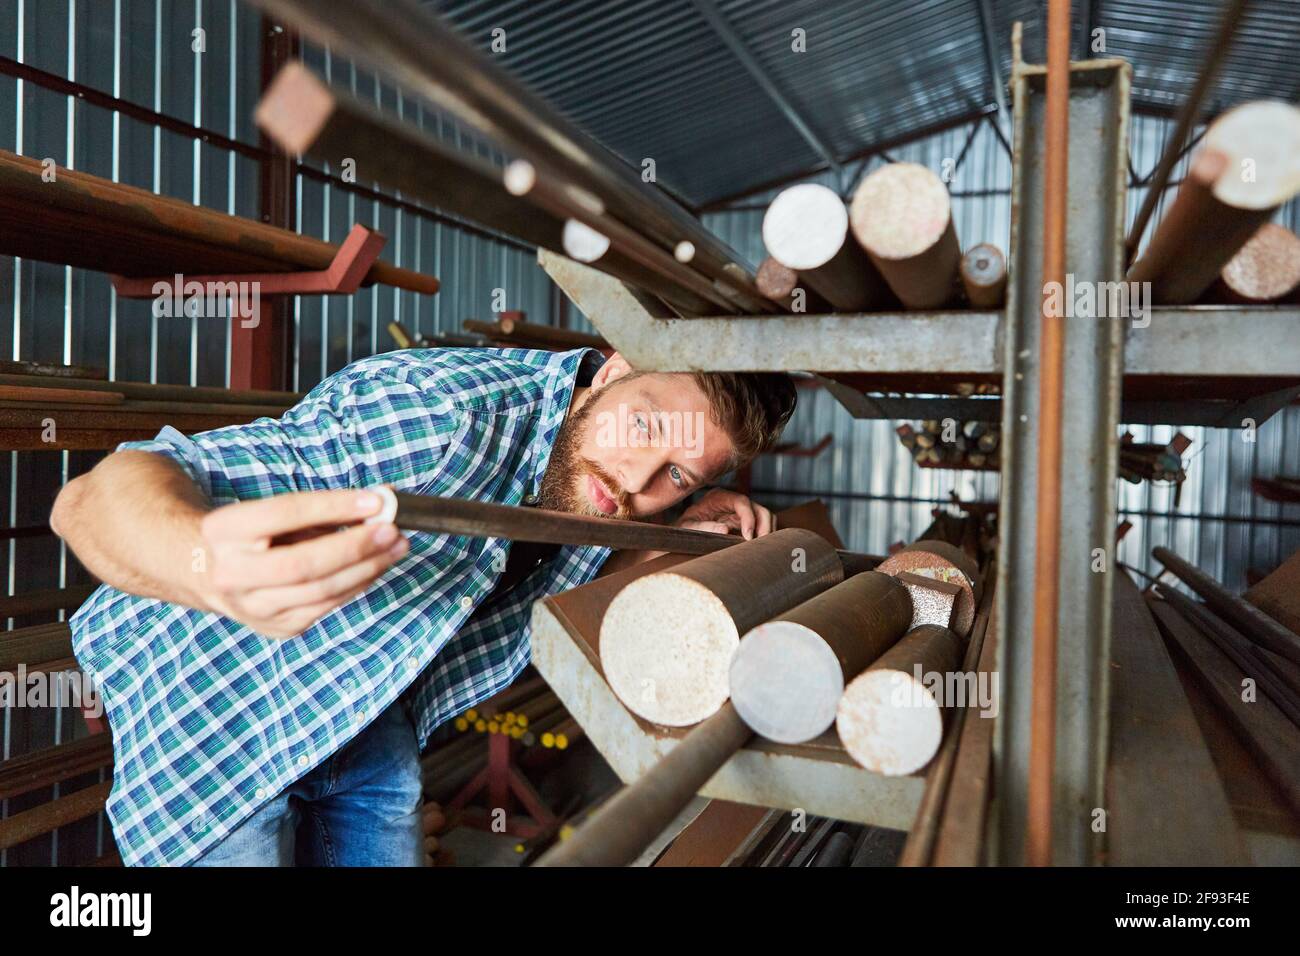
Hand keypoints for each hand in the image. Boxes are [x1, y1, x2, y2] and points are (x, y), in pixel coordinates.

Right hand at [197, 489, 407, 637]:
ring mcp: (252, 607)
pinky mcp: (277, 627)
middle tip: (391, 530)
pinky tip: (376, 567)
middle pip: (303, 563)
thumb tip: (384, 497)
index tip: (375, 500)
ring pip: (320, 591)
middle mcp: (231, 573)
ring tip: (396, 547)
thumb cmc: (254, 535)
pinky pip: (327, 606)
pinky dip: (357, 584)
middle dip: (355, 547)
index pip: (285, 513)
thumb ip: (326, 506)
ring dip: (368, 568)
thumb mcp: (276, 512)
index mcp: (224, 531)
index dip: (333, 506)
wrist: (207, 573)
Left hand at [674, 489, 774, 539]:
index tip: (748, 536)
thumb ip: (704, 528)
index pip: (742, 501)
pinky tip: (758, 548)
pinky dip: (763, 536)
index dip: (749, 518)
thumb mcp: (688, 528)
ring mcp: (739, 512)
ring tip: (760, 549)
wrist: (681, 535)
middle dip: (763, 526)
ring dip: (766, 532)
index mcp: (718, 497)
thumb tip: (724, 530)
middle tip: (760, 546)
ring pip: (764, 517)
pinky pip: (761, 527)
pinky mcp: (743, 523)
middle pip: (758, 508)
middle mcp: (732, 502)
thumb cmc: (682, 529)